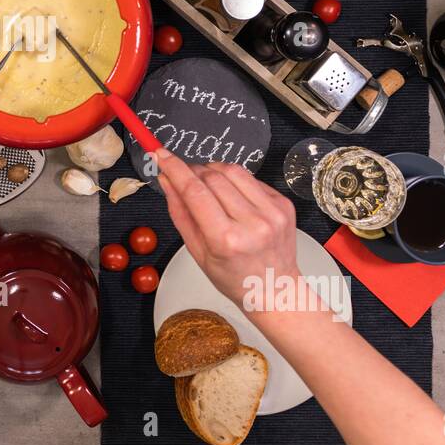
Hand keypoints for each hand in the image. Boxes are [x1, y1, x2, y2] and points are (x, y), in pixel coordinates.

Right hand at [155, 149, 299, 305]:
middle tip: (183, 175)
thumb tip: (165, 179)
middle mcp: (252, 223)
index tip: (160, 154)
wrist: (276, 290)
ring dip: (213, 170)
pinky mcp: (283, 204)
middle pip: (213, 176)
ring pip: (233, 170)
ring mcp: (272, 212)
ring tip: (208, 186)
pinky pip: (252, 179)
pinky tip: (232, 197)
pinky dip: (235, 181)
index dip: (174, 168)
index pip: (194, 191)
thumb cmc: (234, 278)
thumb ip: (180, 212)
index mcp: (226, 240)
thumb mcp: (197, 252)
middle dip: (192, 170)